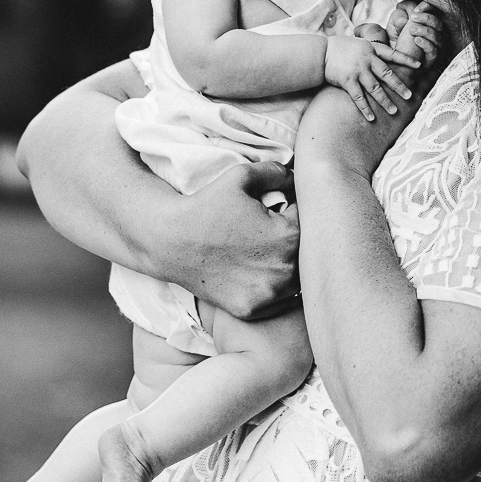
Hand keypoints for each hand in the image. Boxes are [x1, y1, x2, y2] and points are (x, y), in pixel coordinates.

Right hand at [179, 160, 301, 321]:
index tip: (276, 209)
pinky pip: (276, 300)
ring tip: (259, 251)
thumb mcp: (241, 177)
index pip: (309, 220)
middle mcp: (286, 270)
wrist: (171, 241)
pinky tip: (251, 271)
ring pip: (295, 278)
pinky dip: (270, 287)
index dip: (294, 210)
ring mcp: (269, 294)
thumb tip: (296, 175)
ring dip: (285, 265)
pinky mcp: (253, 310)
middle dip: (292, 238)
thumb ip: (276, 171)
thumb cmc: (207, 206)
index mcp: (289, 235)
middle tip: (265, 230)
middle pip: (306, 252)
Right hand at [323, 34, 419, 121]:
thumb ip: (371, 51)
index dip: (406, 59)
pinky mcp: (347, 81)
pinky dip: (365, 108)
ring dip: (384, 101)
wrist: (321, 53)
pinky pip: (358, 97)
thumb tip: (384, 57)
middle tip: (410, 96)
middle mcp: (367, 59)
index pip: (392, 53)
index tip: (419, 65)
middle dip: (399, 86)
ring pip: (375, 88)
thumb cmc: (339, 48)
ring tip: (393, 111)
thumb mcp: (358, 44)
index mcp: (371, 49)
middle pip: (387, 74)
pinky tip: (372, 118)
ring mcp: (357, 70)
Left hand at [390, 1, 443, 66]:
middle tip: (413, 17)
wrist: (394, 62)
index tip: (416, 9)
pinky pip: (434, 51)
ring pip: (437, 36)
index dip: (428, 9)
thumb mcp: (394, 25)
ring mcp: (435, 47)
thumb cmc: (395, 41)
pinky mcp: (432, 59)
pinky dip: (426, 44)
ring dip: (425, 31)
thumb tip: (403, 8)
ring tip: (411, 30)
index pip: (434, 13)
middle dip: (426, 18)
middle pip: (438, 23)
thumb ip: (398, 15)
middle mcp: (434, 35)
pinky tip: (416, 40)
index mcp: (428, 24)